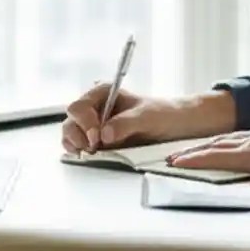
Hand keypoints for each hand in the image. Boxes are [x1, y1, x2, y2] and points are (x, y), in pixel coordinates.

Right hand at [60, 85, 235, 154]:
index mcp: (102, 93)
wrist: (178, 127)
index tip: (96, 135)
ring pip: (71, 134)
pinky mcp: (98, 142)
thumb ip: (126, 123)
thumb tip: (105, 133)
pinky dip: (81, 153)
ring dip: (76, 145)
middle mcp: (95, 108)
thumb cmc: (164, 114)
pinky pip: (80, 147)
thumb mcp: (147, 116)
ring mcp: (94, 126)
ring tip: (89, 154)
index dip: (84, 121)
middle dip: (78, 135)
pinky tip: (89, 157)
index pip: (80, 106)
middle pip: (72, 120)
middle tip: (93, 148)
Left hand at [167, 119, 249, 184]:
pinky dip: (195, 159)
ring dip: (190, 153)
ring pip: (211, 147)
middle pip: (219, 141)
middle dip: (197, 147)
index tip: (205, 149)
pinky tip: (180, 163)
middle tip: (177, 154)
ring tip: (172, 159)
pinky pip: (214, 157)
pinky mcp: (248, 155)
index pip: (237, 140)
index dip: (219, 145)